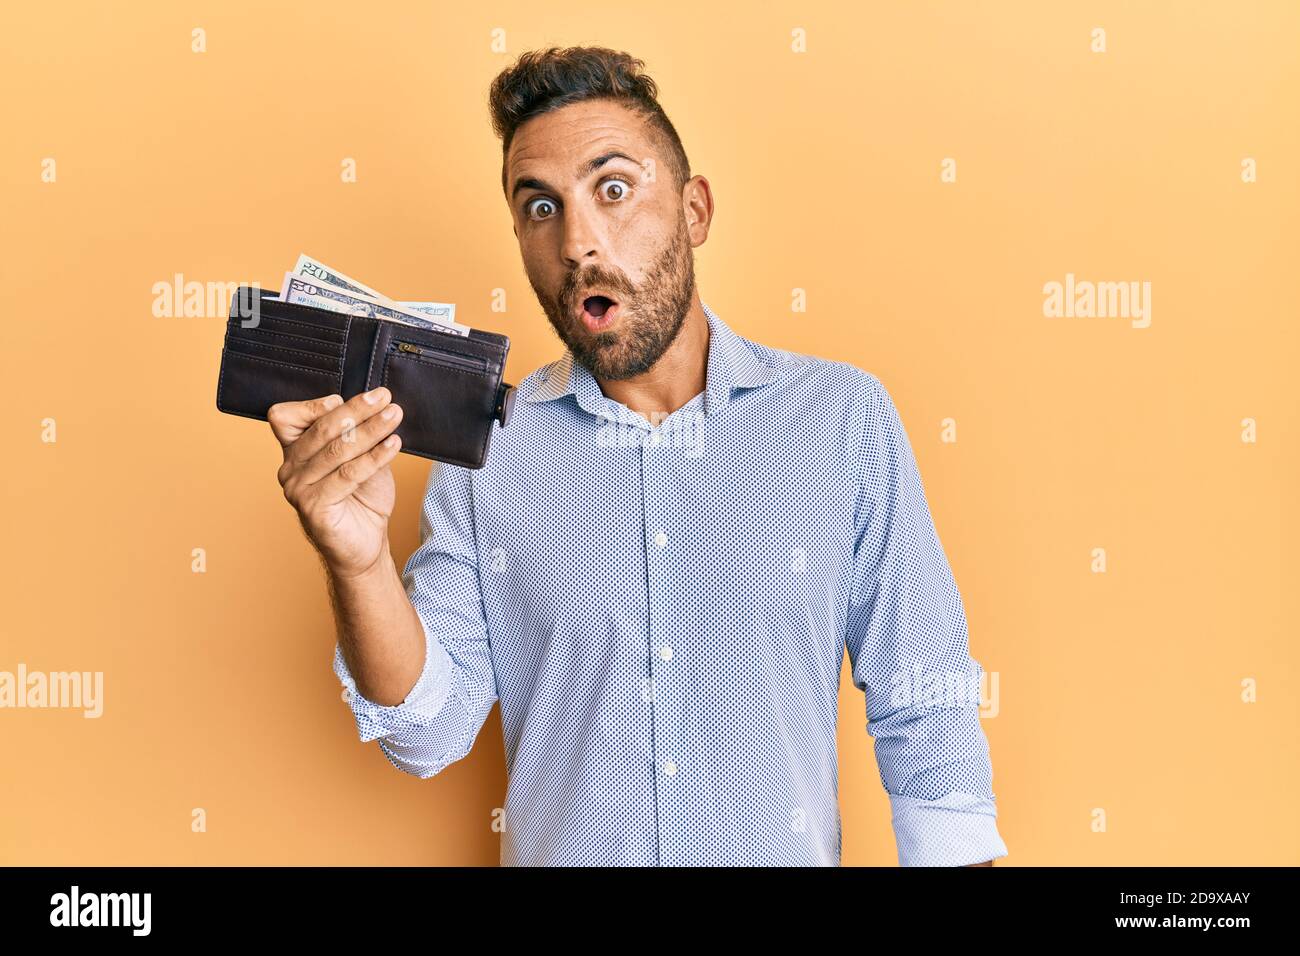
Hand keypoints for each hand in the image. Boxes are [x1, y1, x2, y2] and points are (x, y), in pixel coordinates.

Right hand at [269, 387, 403, 577]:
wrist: (366, 544)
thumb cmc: (362, 498)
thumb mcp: (360, 457)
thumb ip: (357, 435)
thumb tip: (375, 405)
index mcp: (294, 452)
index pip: (285, 417)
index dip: (317, 404)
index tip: (357, 399)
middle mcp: (290, 469)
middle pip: (320, 429)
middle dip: (356, 410)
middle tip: (384, 396)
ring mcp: (298, 489)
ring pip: (337, 450)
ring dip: (370, 429)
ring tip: (394, 415)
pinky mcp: (314, 506)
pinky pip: (348, 474)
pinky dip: (374, 457)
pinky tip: (393, 444)